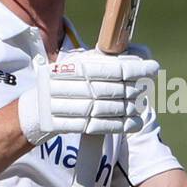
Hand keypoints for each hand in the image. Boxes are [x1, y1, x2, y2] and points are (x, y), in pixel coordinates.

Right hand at [17, 48, 158, 143]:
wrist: (34, 109)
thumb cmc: (59, 84)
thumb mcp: (74, 66)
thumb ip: (98, 64)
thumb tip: (131, 61)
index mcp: (76, 66)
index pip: (112, 68)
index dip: (136, 69)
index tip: (153, 69)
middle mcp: (72, 84)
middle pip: (113, 89)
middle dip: (135, 90)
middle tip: (147, 90)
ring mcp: (69, 105)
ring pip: (109, 108)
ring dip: (129, 109)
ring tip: (141, 109)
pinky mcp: (70, 123)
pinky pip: (99, 125)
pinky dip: (119, 125)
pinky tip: (133, 124)